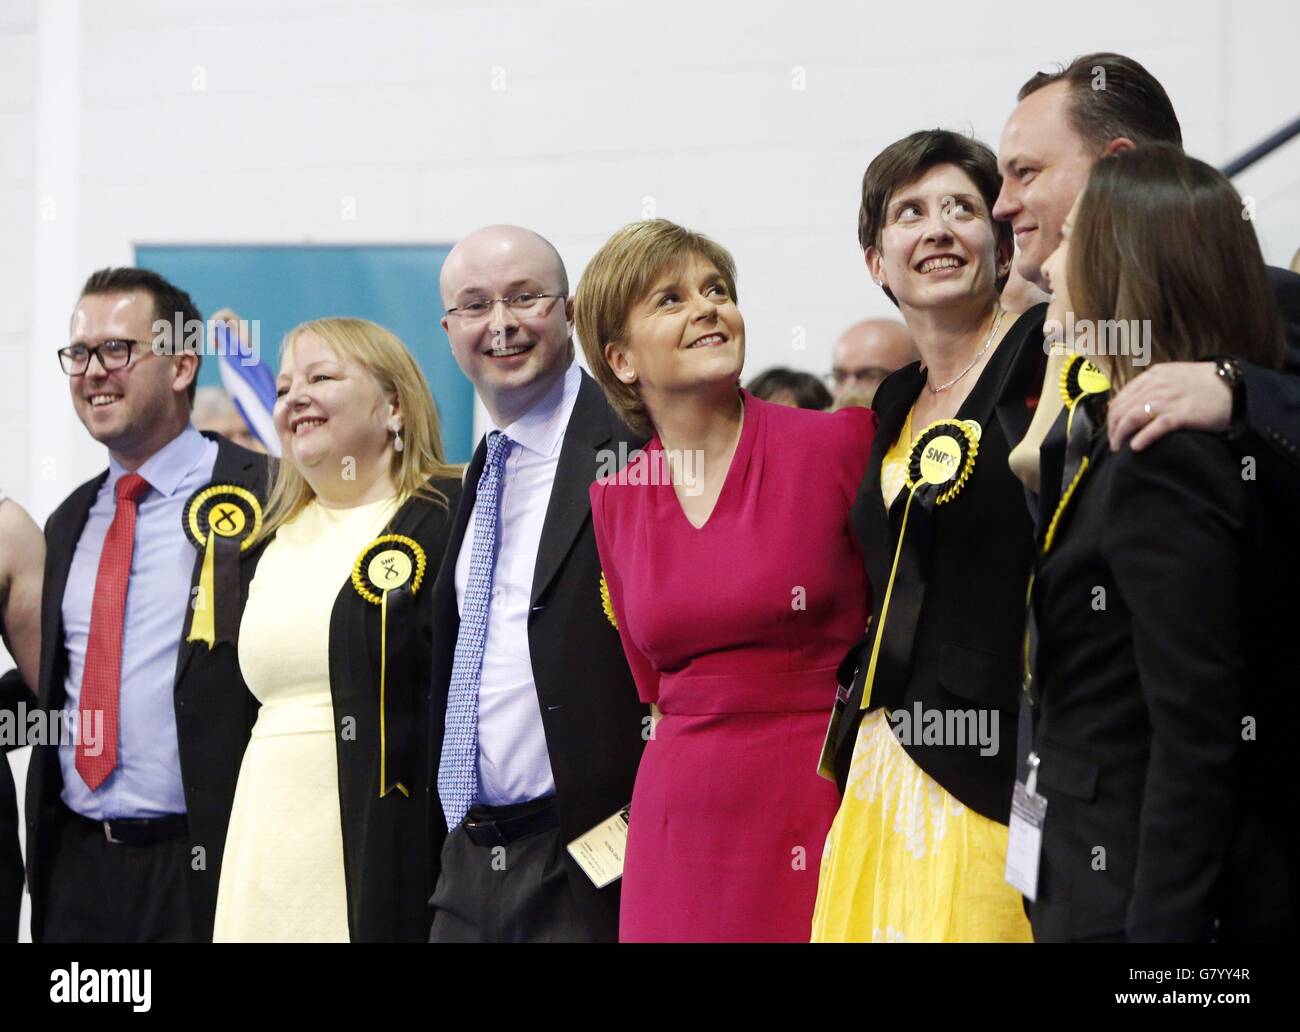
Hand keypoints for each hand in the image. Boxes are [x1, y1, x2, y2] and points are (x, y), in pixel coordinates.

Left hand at [1107, 362, 1230, 451]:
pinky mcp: (1182, 414)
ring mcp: (1169, 399)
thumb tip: (1132, 404)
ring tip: (1119, 448)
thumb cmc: (1203, 386)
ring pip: (1133, 417)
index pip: (1121, 397)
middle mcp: (1157, 385)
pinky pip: (1155, 427)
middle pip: (1123, 408)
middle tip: (1113, 443)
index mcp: (1153, 376)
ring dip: (1121, 434)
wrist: (1234, 387)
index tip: (1112, 428)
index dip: (1112, 415)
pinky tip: (1136, 447)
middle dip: (1113, 427)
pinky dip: (1142, 437)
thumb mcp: (1174, 377)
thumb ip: (1153, 387)